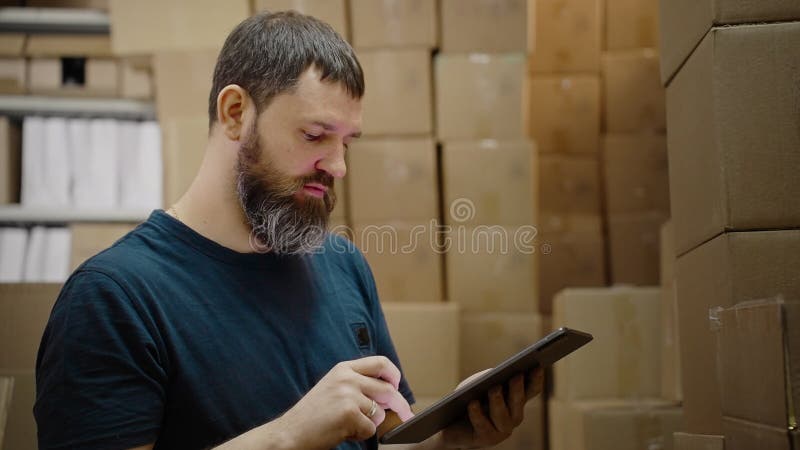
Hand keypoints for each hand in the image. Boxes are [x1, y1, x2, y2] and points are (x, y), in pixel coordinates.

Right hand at [272, 356, 413, 449]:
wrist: (289, 433)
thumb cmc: (311, 416)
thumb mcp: (333, 388)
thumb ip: (357, 385)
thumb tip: (390, 395)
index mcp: (343, 368)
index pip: (380, 362)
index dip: (394, 374)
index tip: (397, 386)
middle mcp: (347, 378)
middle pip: (387, 389)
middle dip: (399, 405)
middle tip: (405, 416)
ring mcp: (348, 395)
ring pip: (379, 413)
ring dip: (369, 424)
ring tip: (347, 425)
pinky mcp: (349, 413)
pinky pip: (370, 429)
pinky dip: (360, 435)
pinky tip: (342, 432)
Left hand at [440, 368, 543, 448]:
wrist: (453, 424)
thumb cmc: (469, 398)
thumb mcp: (479, 383)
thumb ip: (490, 377)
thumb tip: (496, 375)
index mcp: (517, 401)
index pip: (532, 389)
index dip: (537, 379)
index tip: (538, 366)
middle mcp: (514, 417)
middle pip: (518, 401)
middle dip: (517, 389)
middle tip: (516, 376)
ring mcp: (502, 430)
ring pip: (502, 416)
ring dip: (498, 401)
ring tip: (493, 388)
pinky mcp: (486, 439)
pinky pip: (482, 425)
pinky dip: (477, 413)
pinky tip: (472, 403)